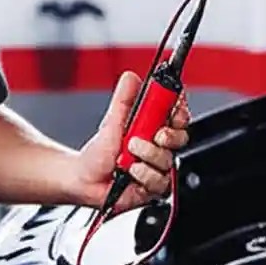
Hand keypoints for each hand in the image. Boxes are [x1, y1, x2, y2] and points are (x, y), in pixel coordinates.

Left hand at [75, 71, 190, 214]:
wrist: (85, 178)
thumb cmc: (99, 151)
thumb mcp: (112, 121)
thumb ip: (124, 99)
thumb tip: (131, 78)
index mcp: (153, 126)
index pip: (177, 114)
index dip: (179, 110)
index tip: (172, 107)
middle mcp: (159, 146)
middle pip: (180, 137)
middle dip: (169, 134)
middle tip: (155, 133)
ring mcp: (157, 167)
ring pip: (168, 159)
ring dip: (147, 155)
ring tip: (128, 153)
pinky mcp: (154, 186)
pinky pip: (160, 181)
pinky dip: (144, 175)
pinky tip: (131, 171)